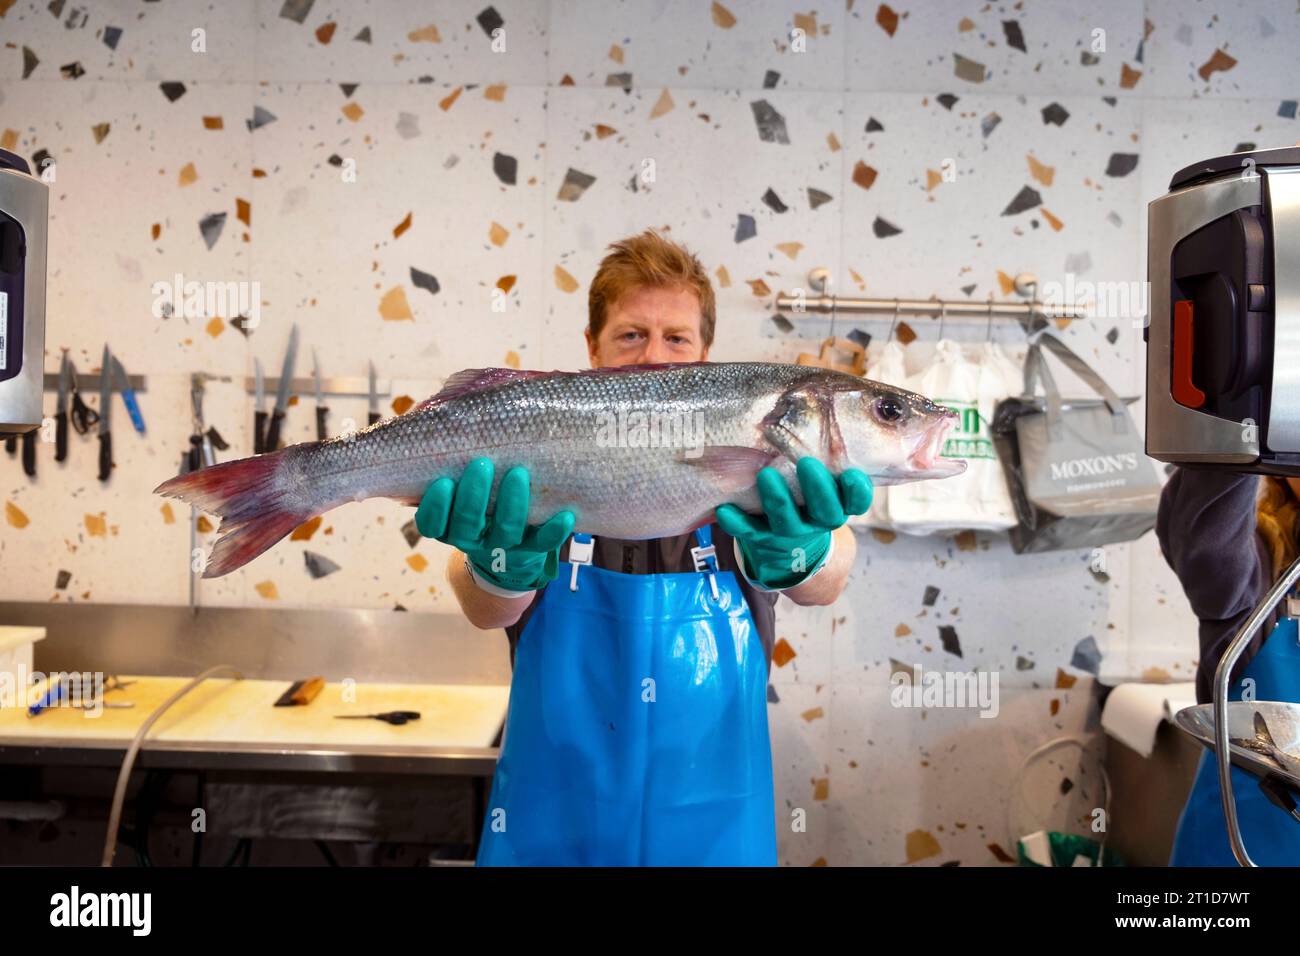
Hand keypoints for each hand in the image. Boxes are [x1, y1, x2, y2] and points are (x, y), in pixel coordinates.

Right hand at [415, 457, 574, 592]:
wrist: (505, 548)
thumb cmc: (479, 496)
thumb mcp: (458, 480)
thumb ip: (450, 457)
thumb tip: (444, 414)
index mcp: (447, 524)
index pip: (431, 523)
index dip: (435, 506)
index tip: (442, 482)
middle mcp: (470, 537)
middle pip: (467, 523)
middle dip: (474, 495)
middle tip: (482, 464)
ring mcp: (502, 545)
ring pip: (505, 530)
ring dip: (511, 503)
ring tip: (518, 474)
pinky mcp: (531, 549)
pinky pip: (543, 543)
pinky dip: (554, 530)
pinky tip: (564, 514)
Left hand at [715, 457, 871, 589]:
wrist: (790, 539)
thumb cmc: (808, 493)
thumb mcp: (823, 478)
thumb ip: (824, 456)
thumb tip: (817, 413)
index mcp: (839, 505)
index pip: (856, 501)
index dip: (857, 491)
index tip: (851, 474)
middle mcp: (819, 521)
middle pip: (826, 512)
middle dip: (818, 489)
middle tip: (807, 463)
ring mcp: (792, 532)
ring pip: (788, 523)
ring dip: (778, 500)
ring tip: (766, 475)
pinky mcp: (764, 538)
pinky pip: (750, 532)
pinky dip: (737, 522)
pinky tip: (725, 509)